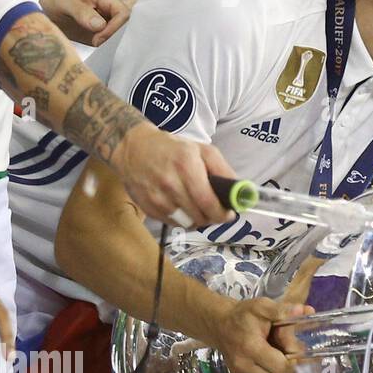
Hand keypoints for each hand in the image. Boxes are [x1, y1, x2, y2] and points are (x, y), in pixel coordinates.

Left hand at [40, 0, 129, 46]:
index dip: (114, 27)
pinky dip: (104, 44)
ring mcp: (106, 20)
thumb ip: (82, 12)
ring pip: (118, 34)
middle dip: (112, 36)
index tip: (98, 38)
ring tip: (91, 42)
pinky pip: (109, 40)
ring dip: (108, 41)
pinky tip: (92, 44)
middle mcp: (110, 8)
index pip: (123, 14)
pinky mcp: (99, 31)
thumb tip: (100, 25)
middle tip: (94, 41)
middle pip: (124, 25)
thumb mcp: (65, 1)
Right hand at [111, 125, 236, 227]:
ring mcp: (156, 197)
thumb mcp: (203, 151)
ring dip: (197, 220)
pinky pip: (172, 223)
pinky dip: (182, 220)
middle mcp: (169, 184)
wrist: (133, 148)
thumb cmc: (174, 149)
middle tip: (216, 212)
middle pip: (198, 216)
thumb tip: (239, 191)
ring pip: (186, 223)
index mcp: (186, 166)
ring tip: (200, 210)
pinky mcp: (147, 207)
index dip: (222, 214)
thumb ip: (223, 170)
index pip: (208, 201)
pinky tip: (183, 207)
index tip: (229, 214)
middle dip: (212, 218)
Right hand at [202, 297, 310, 372]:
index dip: (295, 359)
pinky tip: (273, 370)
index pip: (283, 367)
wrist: (221, 327)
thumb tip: (306, 310)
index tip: (293, 347)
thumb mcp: (262, 306)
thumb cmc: (243, 316)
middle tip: (289, 357)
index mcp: (250, 349)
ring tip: (281, 364)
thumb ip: (283, 310)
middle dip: (291, 371)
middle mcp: (243, 368)